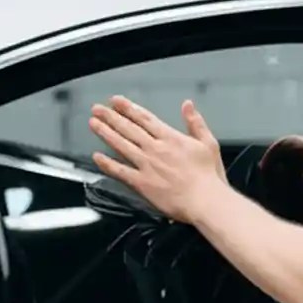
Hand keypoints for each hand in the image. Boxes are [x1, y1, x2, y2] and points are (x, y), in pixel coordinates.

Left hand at [88, 96, 228, 223]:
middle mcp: (155, 149)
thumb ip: (196, 122)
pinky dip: (107, 164)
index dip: (128, 108)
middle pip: (128, 128)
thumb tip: (187, 104)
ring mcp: (146, 165)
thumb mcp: (208, 143)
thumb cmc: (209, 176)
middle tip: (97, 109)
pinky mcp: (142, 184)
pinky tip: (97, 157)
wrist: (205, 200)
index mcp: (171, 138)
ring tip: (93, 123)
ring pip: (121, 145)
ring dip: (105, 133)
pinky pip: (120, 172)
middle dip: (111, 116)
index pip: (145, 118)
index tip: (116, 101)